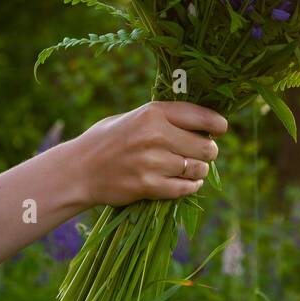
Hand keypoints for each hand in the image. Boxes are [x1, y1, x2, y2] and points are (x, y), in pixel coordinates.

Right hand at [70, 101, 227, 207]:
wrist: (79, 170)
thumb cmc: (109, 139)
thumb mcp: (134, 117)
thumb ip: (165, 118)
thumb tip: (203, 124)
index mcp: (153, 112)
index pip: (202, 116)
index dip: (218, 124)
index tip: (220, 129)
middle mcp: (155, 135)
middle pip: (206, 146)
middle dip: (208, 151)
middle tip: (201, 152)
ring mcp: (152, 162)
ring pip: (198, 168)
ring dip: (199, 170)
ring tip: (189, 167)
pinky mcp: (148, 186)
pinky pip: (185, 188)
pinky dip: (190, 186)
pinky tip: (186, 182)